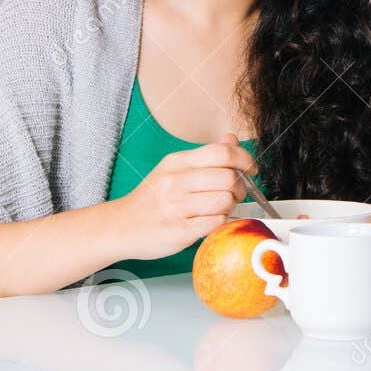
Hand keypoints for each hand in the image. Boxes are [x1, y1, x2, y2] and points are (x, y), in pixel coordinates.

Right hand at [116, 132, 256, 259]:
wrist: (120, 226)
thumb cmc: (151, 199)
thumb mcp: (173, 169)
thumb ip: (206, 156)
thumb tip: (232, 140)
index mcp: (177, 162)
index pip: (222, 152)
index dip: (245, 160)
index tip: (250, 169)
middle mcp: (176, 181)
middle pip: (229, 178)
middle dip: (240, 188)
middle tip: (234, 194)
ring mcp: (177, 207)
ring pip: (225, 202)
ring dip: (230, 207)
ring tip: (219, 209)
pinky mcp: (180, 230)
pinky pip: (216, 223)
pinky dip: (219, 222)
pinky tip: (209, 221)